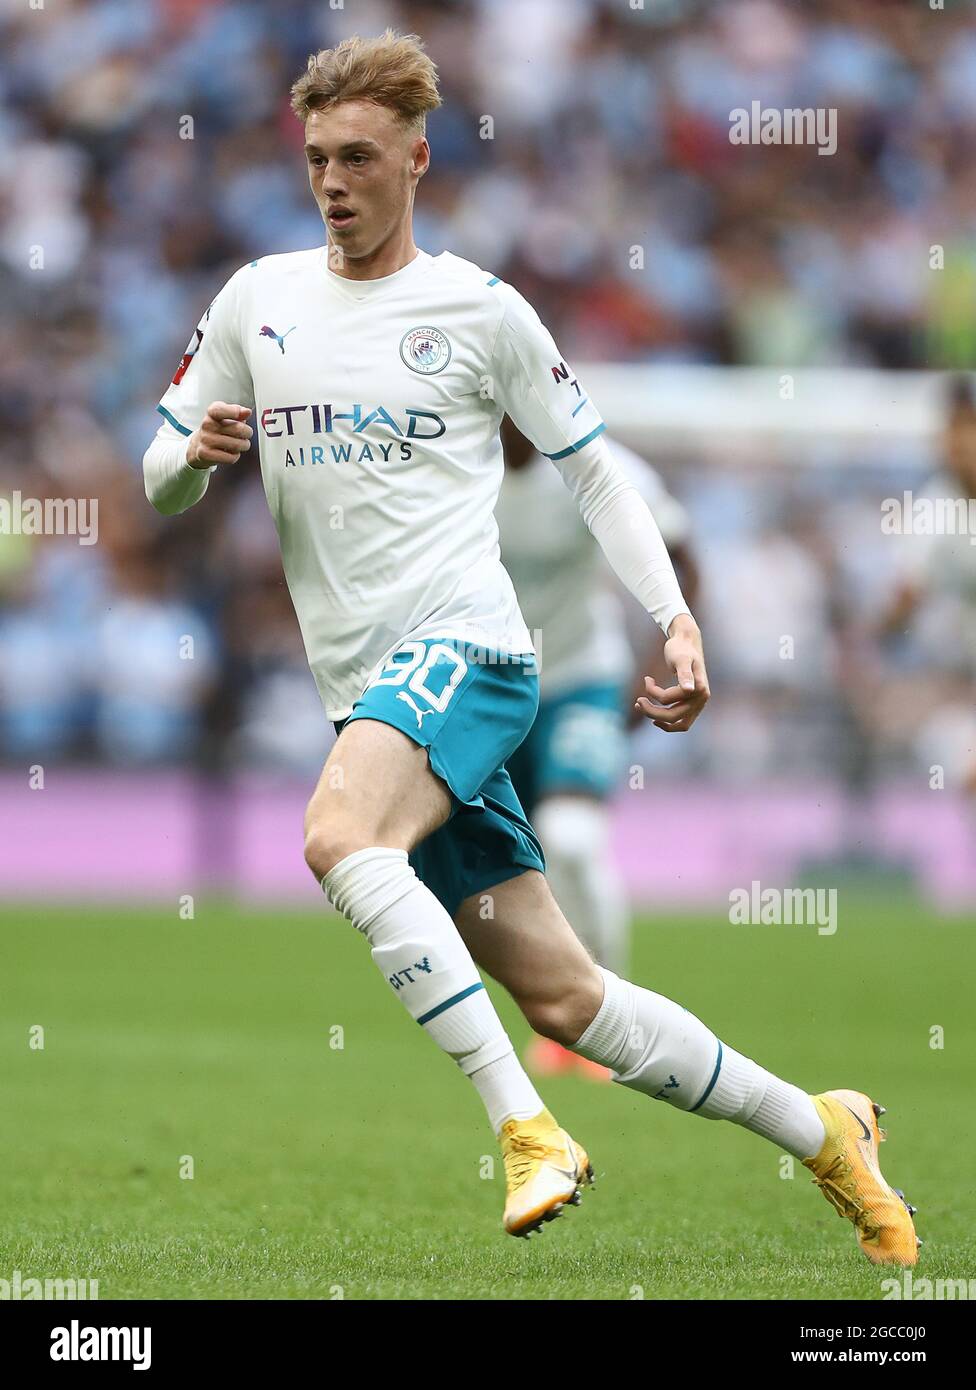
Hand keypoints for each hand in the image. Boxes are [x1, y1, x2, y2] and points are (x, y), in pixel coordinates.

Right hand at [187, 402, 252, 468]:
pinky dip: (235, 456)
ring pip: (237, 445)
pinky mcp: (205, 454)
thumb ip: (239, 412)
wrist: (199, 446)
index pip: (219, 410)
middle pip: (238, 429)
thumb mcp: (226, 417)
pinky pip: (231, 458)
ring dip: (243, 446)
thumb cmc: (217, 430)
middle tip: (246, 434)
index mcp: (212, 413)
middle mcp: (207, 425)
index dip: (232, 411)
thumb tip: (247, 412)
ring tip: (240, 444)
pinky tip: (230, 453)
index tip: (238, 413)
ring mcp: (206, 440)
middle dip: (247, 433)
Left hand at [634, 614, 709, 732]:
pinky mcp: (693, 704)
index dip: (653, 692)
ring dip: (658, 718)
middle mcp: (702, 699)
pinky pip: (681, 722)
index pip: (668, 699)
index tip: (647, 678)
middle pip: (673, 716)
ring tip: (641, 708)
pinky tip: (654, 718)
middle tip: (637, 702)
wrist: (687, 642)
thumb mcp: (681, 659)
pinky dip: (667, 722)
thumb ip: (685, 674)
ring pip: (677, 723)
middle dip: (652, 711)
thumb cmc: (681, 648)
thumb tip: (689, 690)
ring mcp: (699, 703)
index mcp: (699, 689)